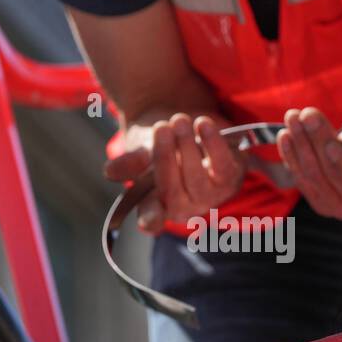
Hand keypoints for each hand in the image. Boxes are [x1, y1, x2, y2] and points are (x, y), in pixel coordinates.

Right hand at [104, 113, 247, 233]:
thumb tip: (110, 172)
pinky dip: (213, 142)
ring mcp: (210, 196)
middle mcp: (184, 207)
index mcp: (157, 206)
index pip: (151, 218)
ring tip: (179, 120)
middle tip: (160, 128)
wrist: (186, 125)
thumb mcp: (139, 149)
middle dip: (165, 157)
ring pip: (197, 177)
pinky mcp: (231, 178)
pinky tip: (203, 124)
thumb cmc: (158, 143)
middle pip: (172, 190)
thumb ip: (129, 162)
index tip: (150, 221)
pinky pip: (223, 164)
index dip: (151, 220)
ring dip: (187, 146)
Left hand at [275, 107, 341, 219]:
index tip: (331, 144)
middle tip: (307, 115)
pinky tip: (284, 135)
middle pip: (331, 177)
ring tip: (293, 118)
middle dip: (317, 143)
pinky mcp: (317, 200)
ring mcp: (338, 207)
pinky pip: (300, 179)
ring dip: (299, 146)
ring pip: (312, 177)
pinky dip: (290, 155)